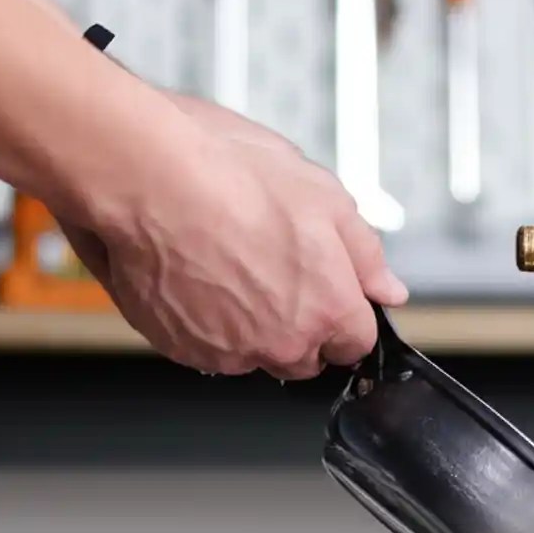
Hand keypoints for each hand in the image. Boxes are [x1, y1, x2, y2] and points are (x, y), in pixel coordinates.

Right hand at [56, 94, 407, 378]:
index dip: (346, 312)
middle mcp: (282, 343)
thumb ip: (366, 254)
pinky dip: (207, 322)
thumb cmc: (231, 176)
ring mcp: (228, 351)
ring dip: (252, 324)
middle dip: (302, 323)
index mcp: (328, 309)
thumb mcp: (326, 197)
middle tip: (275, 266)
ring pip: (255, 354)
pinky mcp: (179, 348)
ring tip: (231, 261)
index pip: (357, 342)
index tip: (330, 289)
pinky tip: (198, 272)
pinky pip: (207, 348)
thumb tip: (388, 289)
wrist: (145, 177)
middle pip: (308, 356)